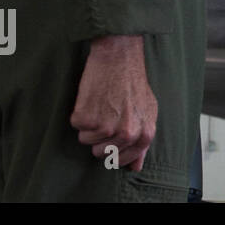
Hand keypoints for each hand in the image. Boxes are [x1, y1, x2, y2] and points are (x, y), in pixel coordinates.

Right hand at [70, 35, 156, 171]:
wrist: (119, 57)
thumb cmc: (132, 82)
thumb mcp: (147, 110)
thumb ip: (142, 138)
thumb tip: (135, 166)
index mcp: (144, 132)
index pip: (126, 159)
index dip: (116, 152)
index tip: (112, 142)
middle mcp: (127, 133)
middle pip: (102, 153)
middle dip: (100, 137)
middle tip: (107, 114)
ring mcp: (106, 127)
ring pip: (86, 141)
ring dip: (89, 125)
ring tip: (101, 104)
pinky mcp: (87, 118)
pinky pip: (76, 127)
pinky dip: (80, 114)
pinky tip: (92, 99)